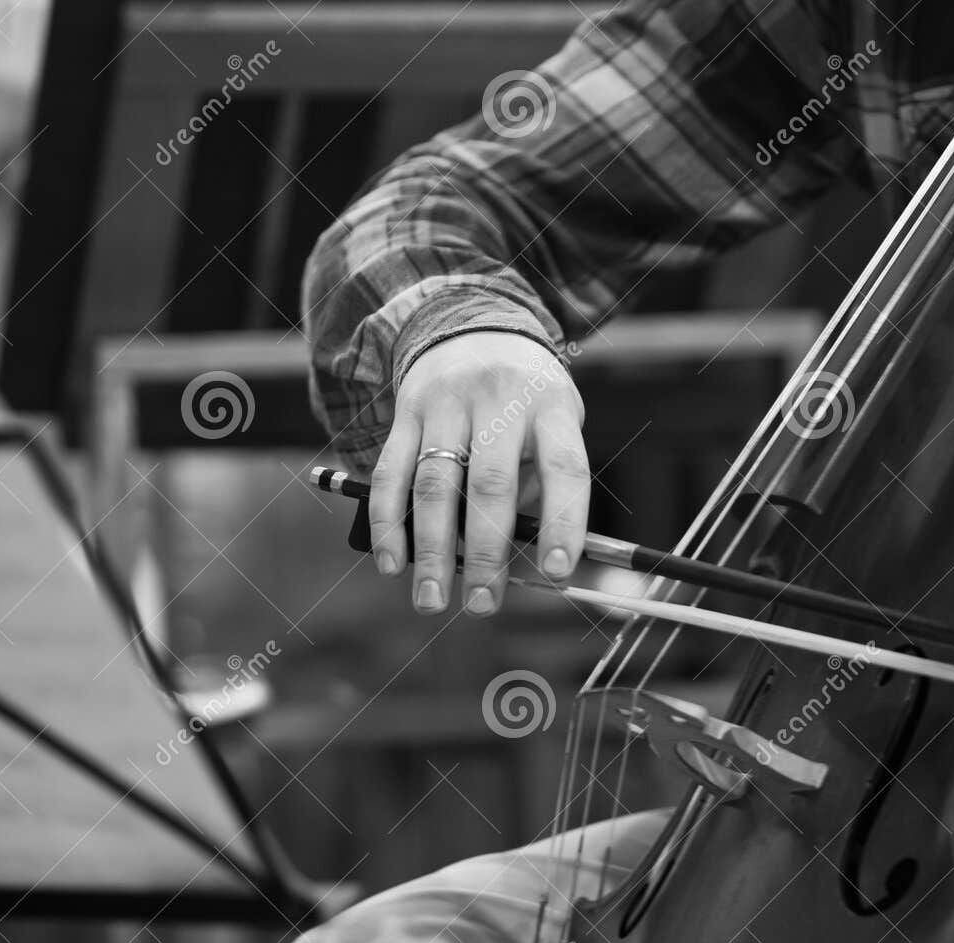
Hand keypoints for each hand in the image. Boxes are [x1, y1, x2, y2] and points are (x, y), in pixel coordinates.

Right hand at [368, 331, 588, 614]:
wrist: (471, 325)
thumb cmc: (525, 402)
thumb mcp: (553, 425)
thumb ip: (539, 485)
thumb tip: (519, 563)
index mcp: (551, 407)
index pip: (565, 468)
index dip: (564, 522)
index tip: (557, 572)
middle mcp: (500, 399)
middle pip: (491, 483)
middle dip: (486, 553)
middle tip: (483, 606)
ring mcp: (448, 401)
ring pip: (436, 484)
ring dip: (433, 550)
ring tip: (432, 600)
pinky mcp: (406, 409)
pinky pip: (392, 471)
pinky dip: (389, 522)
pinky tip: (391, 562)